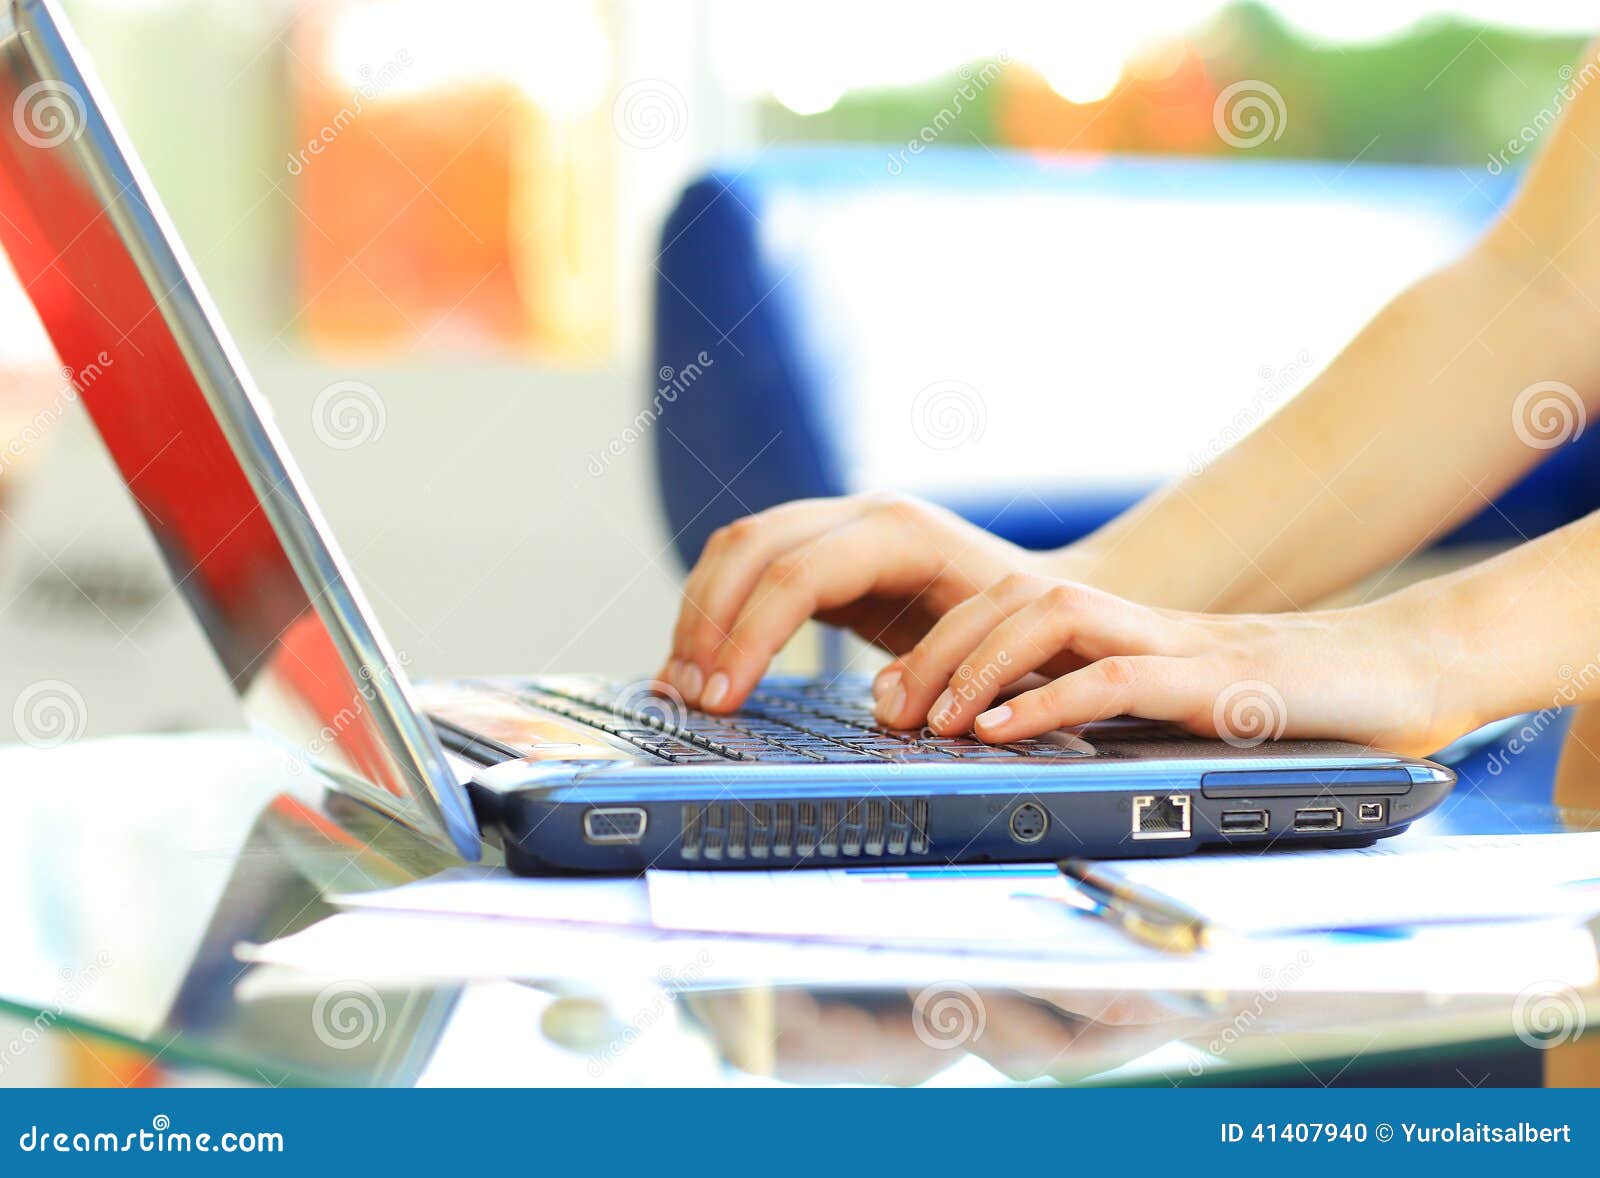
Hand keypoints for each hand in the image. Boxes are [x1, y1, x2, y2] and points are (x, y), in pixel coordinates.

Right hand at [659, 493, 1059, 712]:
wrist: (1049, 593)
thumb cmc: (1029, 631)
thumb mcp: (995, 649)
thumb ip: (944, 668)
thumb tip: (886, 705)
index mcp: (902, 533)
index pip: (798, 573)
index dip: (750, 637)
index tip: (722, 700)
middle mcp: (862, 514)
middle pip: (750, 547)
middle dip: (708, 623)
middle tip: (690, 698)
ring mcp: (838, 524)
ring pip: (737, 547)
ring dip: (700, 615)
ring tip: (681, 686)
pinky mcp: (823, 550)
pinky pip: (750, 565)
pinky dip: (716, 610)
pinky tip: (702, 663)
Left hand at [871, 572, 1464, 756]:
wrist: (1413, 671)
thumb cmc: (1304, 701)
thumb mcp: (1185, 710)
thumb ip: (1120, 715)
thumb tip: (1040, 745)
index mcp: (1129, 632)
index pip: (1010, 606)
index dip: (939, 642)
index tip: (891, 697)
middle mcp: (1143, 626)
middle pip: (1011, 599)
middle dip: (934, 651)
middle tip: (887, 712)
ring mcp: (1182, 645)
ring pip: (1051, 617)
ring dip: (977, 665)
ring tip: (933, 720)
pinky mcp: (1224, 683)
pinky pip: (1119, 678)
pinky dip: (1050, 700)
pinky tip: (1002, 731)